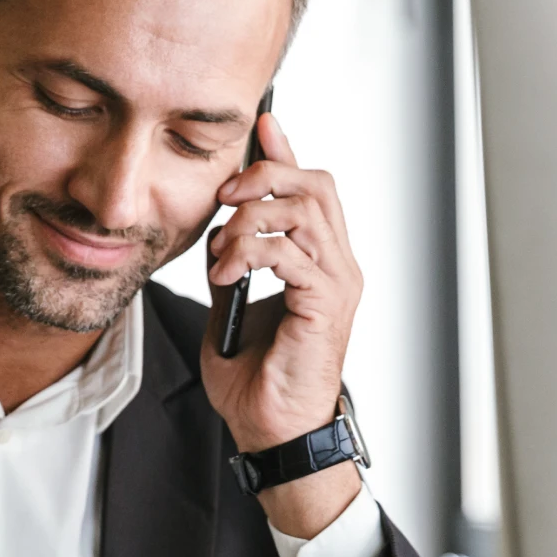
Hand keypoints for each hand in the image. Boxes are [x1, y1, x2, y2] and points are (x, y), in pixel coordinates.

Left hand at [201, 114, 363, 538]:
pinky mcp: (326, 304)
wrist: (270, 430)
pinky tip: (226, 273)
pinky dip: (250, 252)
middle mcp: (337, 266)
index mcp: (319, 263)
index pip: (311, 188)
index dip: (286, 152)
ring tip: (221, 249)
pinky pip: (290, 252)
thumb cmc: (256, 381)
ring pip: (305, 210)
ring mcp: (337, 284)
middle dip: (265, 175)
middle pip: (315, 184)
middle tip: (224, 195)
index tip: (260, 126)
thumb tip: (218, 231)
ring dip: (251, 217)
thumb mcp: (230, 305)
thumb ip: (232, 263)